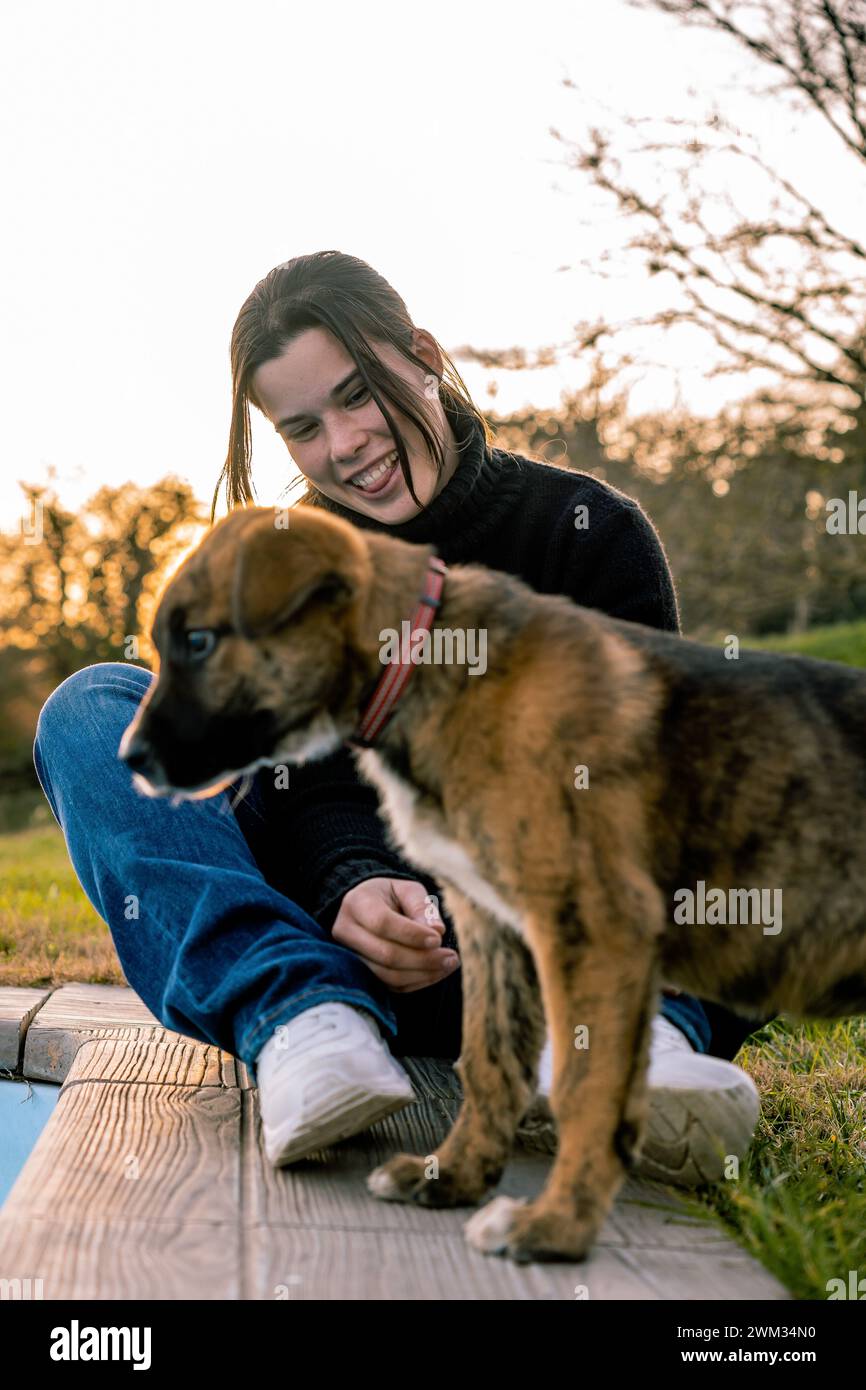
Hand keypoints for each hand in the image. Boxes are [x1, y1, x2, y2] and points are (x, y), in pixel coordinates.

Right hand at [331, 877, 460, 993]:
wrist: (367, 909)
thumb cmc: (391, 897)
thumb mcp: (407, 890)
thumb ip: (422, 907)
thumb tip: (437, 930)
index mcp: (357, 903)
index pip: (382, 923)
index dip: (412, 934)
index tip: (439, 939)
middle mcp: (346, 931)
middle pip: (385, 954)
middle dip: (423, 959)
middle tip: (452, 957)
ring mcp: (349, 956)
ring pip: (387, 975)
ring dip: (423, 974)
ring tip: (449, 965)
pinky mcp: (360, 974)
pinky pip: (389, 986)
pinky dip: (416, 982)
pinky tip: (436, 973)